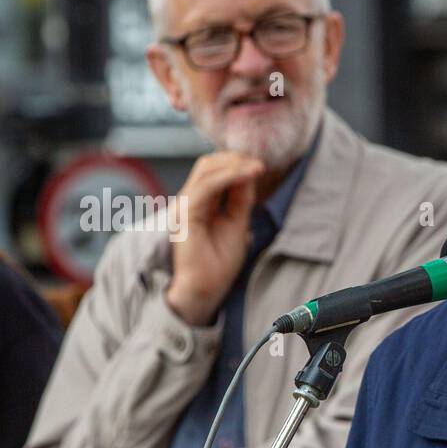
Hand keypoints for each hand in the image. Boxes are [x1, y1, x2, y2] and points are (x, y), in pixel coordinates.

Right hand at [167, 151, 265, 325]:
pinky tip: (247, 175)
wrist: (204, 288)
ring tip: (257, 167)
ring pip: (206, 170)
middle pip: (208, 164)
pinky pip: (206, 186)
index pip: (214, 171)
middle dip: (235, 159)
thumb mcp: (237, 223)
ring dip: (235, 165)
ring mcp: (185, 205)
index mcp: (200, 202)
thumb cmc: (219, 262)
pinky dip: (228, 177)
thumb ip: (241, 199)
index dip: (237, 164)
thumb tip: (250, 173)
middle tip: (260, 163)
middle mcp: (189, 200)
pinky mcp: (185, 213)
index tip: (260, 166)